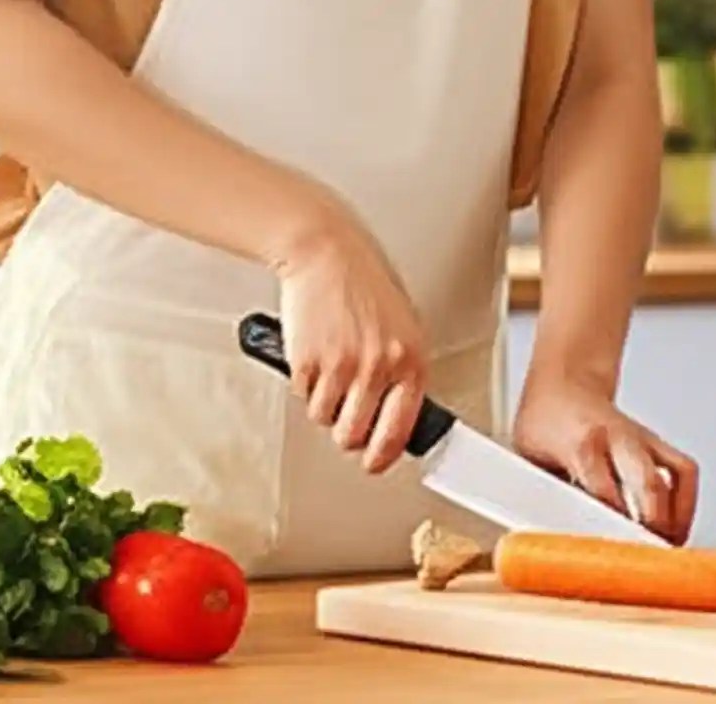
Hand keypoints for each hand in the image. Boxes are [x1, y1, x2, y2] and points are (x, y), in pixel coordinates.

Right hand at [275, 193, 428, 473]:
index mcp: (410, 361)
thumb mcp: (402, 327)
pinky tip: (315, 356)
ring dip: (324, 405)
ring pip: (326, 420)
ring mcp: (343, 366)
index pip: (400, 430)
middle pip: (355, 436)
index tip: (374, 462)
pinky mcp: (308, 362)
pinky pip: (304, 398)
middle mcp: (379, 367)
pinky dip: (306, 386)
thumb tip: (395, 420)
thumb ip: (401, 373)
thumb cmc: (363, 286)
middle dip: (346, 434)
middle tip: (343, 416)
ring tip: (330, 372)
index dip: (382, 455)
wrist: (326, 253)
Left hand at [512, 372, 697, 544]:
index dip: (611, 522)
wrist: (565, 381)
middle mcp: (617, 438)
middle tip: (647, 555)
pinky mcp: (655, 443)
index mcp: (581, 442)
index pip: (603, 488)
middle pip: (647, 482)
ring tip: (666, 548)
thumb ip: (545, 490)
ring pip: (674, 476)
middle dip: (652, 523)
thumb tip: (549, 533)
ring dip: (676, 517)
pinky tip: (675, 526)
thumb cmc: (545, 420)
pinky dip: (686, 501)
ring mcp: (641, 439)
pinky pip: (684, 471)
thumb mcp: (530, 454)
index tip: (611, 551)